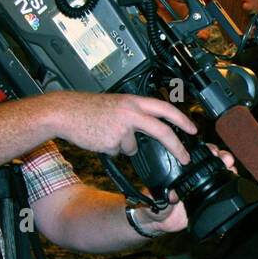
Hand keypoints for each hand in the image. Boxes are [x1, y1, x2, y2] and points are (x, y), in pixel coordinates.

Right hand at [55, 93, 196, 165]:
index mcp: (133, 101)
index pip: (165, 109)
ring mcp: (122, 128)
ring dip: (122, 145)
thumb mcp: (116, 106)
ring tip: (105, 132)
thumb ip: (134, 116)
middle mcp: (131, 112)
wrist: (64, 112)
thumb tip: (144, 135)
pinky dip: (110, 148)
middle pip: (162, 131)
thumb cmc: (86, 109)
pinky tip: (98, 137)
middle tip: (185, 157)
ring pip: (133, 146)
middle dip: (177, 146)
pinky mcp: (112, 141)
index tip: (193, 129)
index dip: (181, 119)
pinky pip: (118, 151)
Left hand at [131, 142, 235, 237]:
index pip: (196, 154)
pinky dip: (230, 180)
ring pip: (221, 170)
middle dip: (220, 154)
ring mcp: (204, 185)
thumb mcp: (157, 199)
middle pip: (212, 159)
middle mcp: (194, 175)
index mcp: (181, 169)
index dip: (205, 149)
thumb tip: (172, 195)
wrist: (161, 223)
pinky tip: (233, 177)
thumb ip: (163, 198)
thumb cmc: (155, 206)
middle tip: (222, 157)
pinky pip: (223, 187)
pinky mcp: (210, 197)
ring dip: (227, 164)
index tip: (210, 150)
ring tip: (229, 164)